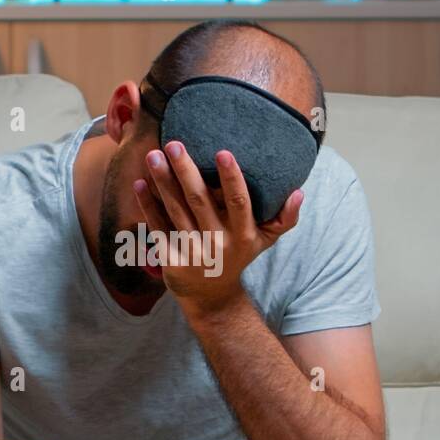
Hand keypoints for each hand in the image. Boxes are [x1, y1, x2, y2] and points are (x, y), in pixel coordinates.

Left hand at [133, 140, 303, 313]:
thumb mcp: (264, 241)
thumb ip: (283, 218)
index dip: (231, 178)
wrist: (211, 296)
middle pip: (200, 201)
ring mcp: (193, 252)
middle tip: (174, 143)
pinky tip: (140, 182)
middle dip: (186, 170)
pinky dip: (148, 205)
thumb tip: (299, 191)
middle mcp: (218, 244)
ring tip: (153, 156)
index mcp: (243, 235)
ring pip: (175, 210)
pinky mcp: (171, 259)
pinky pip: (157, 227)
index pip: (239, 202)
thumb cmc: (237, 257)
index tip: (223, 152)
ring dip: (163, 182)